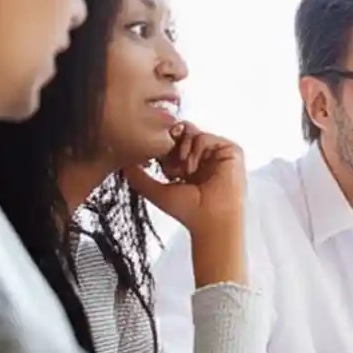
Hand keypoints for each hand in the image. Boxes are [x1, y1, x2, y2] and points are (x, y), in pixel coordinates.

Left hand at [122, 121, 245, 232]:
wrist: (210, 220)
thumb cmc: (189, 211)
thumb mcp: (156, 191)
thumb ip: (138, 177)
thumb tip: (122, 164)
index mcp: (189, 164)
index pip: (173, 142)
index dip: (162, 146)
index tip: (155, 159)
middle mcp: (204, 156)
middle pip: (183, 133)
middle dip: (171, 144)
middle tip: (168, 163)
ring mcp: (217, 153)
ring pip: (193, 132)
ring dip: (183, 149)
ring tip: (183, 170)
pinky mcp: (230, 151)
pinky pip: (206, 136)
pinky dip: (196, 149)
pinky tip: (193, 167)